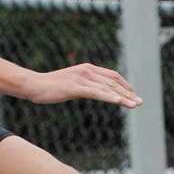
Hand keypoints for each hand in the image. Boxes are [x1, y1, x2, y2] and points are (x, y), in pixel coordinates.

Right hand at [24, 64, 140, 107]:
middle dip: (128, 92)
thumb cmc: (50, 87)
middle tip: (140, 102)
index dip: (124, 85)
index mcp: (87, 69)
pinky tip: (120, 102)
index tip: (133, 94)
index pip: (111, 76)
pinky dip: (111, 97)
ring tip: (135, 105)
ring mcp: (82, 78)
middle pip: (113, 82)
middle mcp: (87, 71)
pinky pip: (97, 93)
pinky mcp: (76, 87)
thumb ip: (84, 86)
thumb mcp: (71, 84)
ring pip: (108, 88)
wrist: (33, 85)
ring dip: (123, 97)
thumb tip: (92, 92)